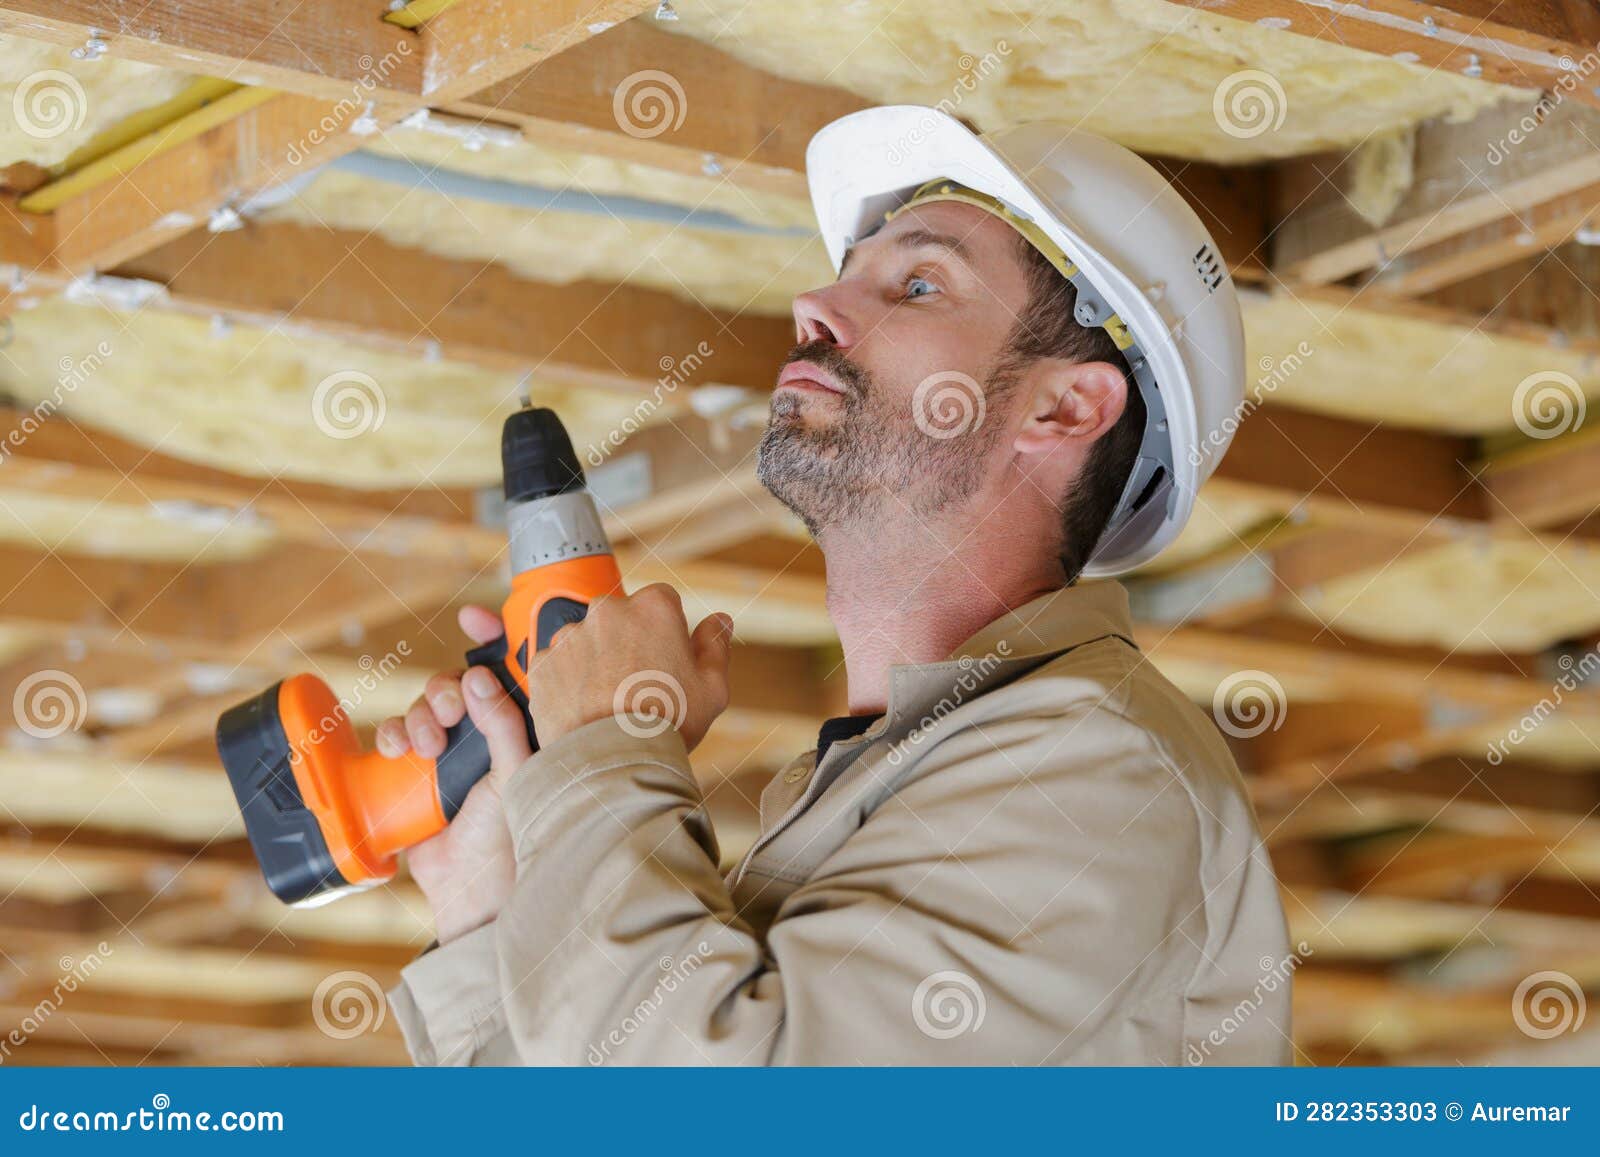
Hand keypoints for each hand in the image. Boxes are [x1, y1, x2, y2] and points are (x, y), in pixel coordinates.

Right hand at [377, 606, 528, 944]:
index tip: (471, 618)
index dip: (493, 637)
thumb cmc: (515, 838)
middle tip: (452, 715)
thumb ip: (504, 725)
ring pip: (427, 703)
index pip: (512, 668)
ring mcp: (454, 752)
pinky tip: (399, 751)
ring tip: (430, 749)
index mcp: (528, 726)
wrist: (475, 896)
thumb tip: (477, 679)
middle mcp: (491, 734)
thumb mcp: (518, 775)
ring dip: (420, 715)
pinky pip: (396, 734)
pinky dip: (391, 734)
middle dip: (448, 688)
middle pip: (460, 680)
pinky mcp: (419, 772)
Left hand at [528, 583, 732, 753]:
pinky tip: (585, 709)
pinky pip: (558, 665)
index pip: (662, 600)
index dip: (667, 630)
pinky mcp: (543, 663)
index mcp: (653, 607)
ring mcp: (570, 636)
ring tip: (609, 701)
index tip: (667, 658)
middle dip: (628, 640)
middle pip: (620, 617)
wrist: (612, 760)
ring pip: (586, 640)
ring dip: (596, 659)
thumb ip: (715, 645)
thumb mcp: (712, 687)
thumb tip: (720, 619)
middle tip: (639, 683)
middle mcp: (607, 611)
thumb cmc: (668, 723)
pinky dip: (568, 681)